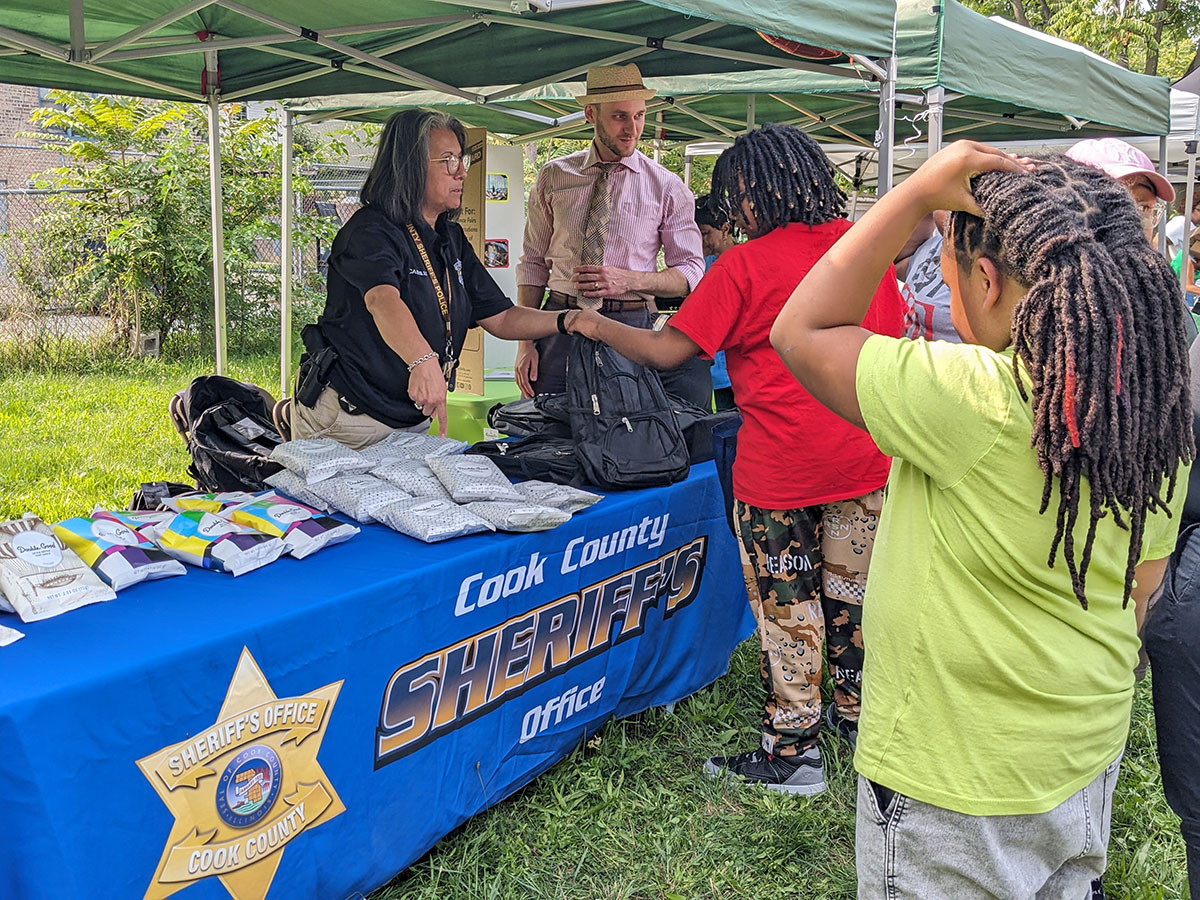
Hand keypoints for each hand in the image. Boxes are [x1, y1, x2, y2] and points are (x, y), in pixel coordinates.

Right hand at [407, 357, 447, 436]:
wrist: (423, 364)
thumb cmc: (434, 373)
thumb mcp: (443, 388)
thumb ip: (440, 402)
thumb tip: (436, 412)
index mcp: (440, 399)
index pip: (442, 417)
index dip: (443, 428)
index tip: (443, 435)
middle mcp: (431, 400)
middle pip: (428, 412)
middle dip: (428, 406)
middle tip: (429, 396)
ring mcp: (421, 398)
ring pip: (421, 406)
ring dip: (422, 401)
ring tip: (424, 389)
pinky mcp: (413, 395)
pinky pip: (414, 399)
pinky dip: (416, 395)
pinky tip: (419, 387)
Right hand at [515, 340, 538, 398]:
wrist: (524, 344)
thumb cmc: (530, 350)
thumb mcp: (534, 360)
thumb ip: (534, 370)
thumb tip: (533, 379)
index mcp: (522, 369)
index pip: (525, 382)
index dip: (529, 389)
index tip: (532, 394)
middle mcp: (517, 370)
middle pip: (520, 384)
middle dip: (525, 392)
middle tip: (529, 397)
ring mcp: (516, 369)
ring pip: (517, 382)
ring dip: (522, 389)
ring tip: (526, 394)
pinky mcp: (516, 368)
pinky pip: (517, 378)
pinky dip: (519, 384)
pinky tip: (522, 386)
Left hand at [564, 308, 604, 339]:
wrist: (603, 328)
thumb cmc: (603, 327)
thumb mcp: (599, 322)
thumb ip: (595, 322)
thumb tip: (594, 327)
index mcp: (589, 311)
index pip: (582, 315)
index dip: (581, 320)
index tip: (582, 324)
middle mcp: (583, 312)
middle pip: (575, 318)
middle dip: (576, 323)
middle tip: (577, 329)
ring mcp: (578, 317)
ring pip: (572, 322)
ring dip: (572, 327)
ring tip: (573, 332)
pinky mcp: (576, 324)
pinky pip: (570, 328)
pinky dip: (570, 331)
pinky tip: (571, 333)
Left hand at [572, 265, 638, 299]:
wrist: (629, 280)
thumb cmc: (619, 274)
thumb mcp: (609, 268)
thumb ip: (600, 269)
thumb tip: (590, 270)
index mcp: (603, 269)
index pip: (588, 268)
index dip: (580, 269)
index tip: (574, 270)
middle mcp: (603, 276)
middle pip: (587, 276)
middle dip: (578, 278)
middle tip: (573, 279)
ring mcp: (605, 284)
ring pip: (590, 285)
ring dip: (582, 286)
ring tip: (576, 286)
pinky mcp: (608, 292)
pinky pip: (596, 293)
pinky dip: (589, 294)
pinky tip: (584, 294)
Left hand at [901, 141, 1034, 216]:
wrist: (915, 192)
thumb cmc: (937, 197)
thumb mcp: (964, 202)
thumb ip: (984, 207)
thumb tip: (1001, 212)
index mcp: (968, 159)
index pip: (999, 161)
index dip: (1015, 169)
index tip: (1026, 175)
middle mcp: (965, 147)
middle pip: (995, 153)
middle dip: (1011, 162)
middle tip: (1025, 169)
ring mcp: (959, 145)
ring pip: (987, 149)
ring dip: (1000, 158)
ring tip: (1014, 165)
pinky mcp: (954, 146)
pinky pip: (977, 149)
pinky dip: (988, 155)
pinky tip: (996, 161)